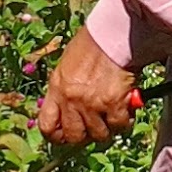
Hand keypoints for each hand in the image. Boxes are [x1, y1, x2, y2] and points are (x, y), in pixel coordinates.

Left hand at [40, 26, 135, 146]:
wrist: (113, 35)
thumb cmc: (91, 46)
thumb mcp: (67, 66)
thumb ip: (65, 90)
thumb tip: (68, 112)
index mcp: (56, 88)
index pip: (46, 125)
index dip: (56, 136)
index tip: (65, 136)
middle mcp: (71, 99)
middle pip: (73, 136)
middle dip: (85, 135)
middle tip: (94, 126)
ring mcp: (91, 103)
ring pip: (98, 135)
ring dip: (107, 127)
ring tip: (111, 112)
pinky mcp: (113, 104)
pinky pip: (118, 126)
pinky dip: (124, 120)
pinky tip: (125, 107)